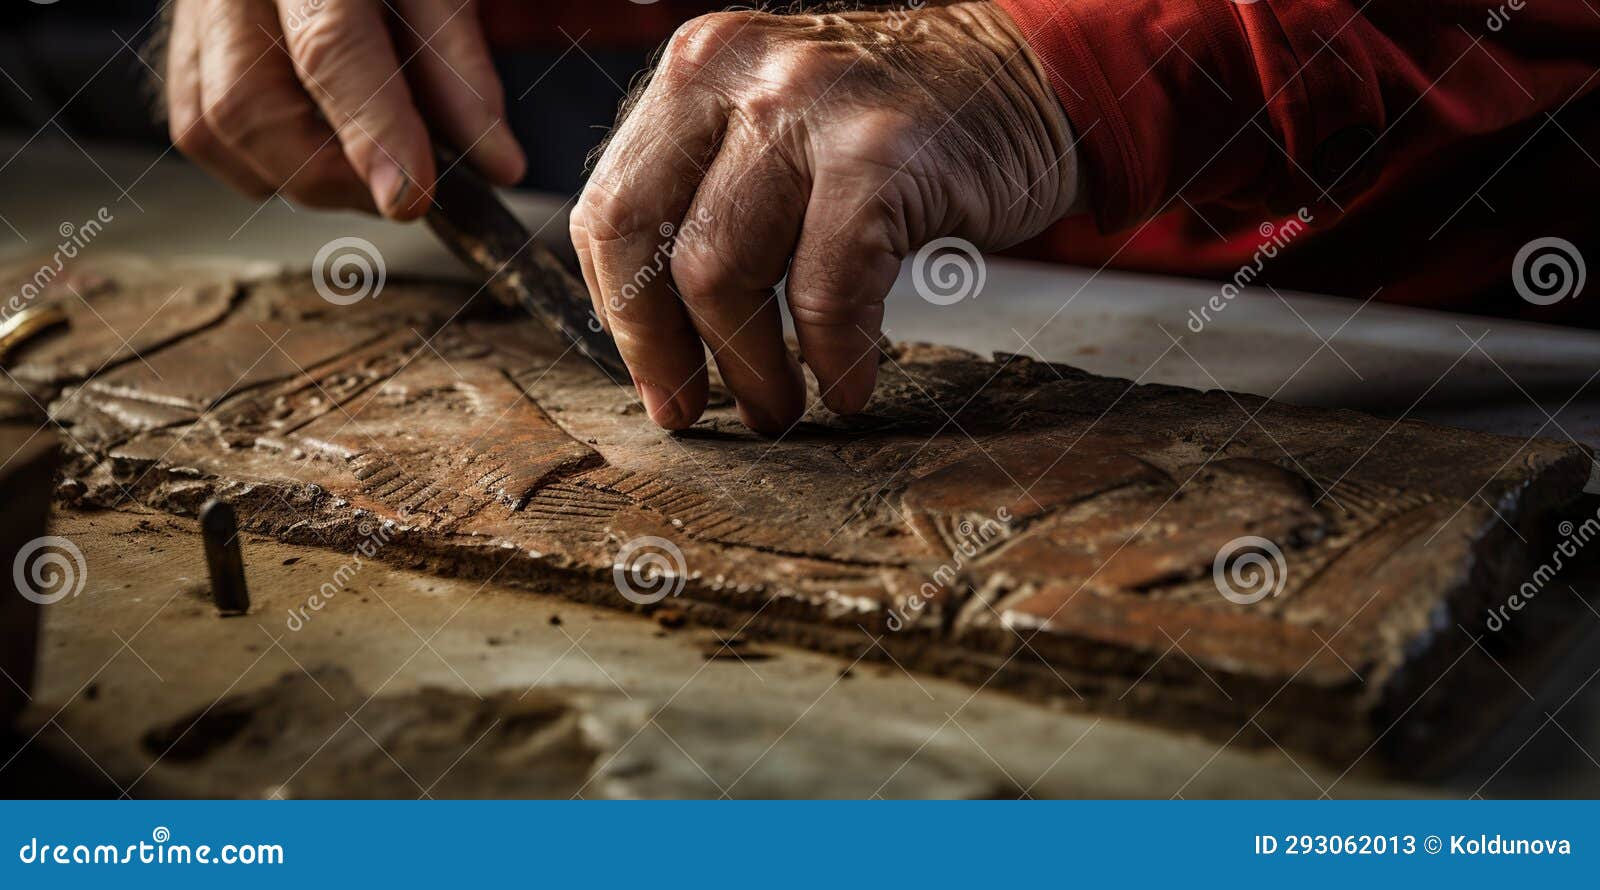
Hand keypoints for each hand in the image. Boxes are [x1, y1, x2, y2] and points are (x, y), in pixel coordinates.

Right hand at [162, 0, 524, 218]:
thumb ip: (458, 65)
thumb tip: (495, 161)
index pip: (331, 48)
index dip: (373, 131)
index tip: (409, 197)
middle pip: (251, 104)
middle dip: (337, 173)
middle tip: (405, 185)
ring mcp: (191, 11)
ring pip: (216, 129)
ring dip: (302, 172)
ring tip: (367, 155)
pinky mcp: (179, 43)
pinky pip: (201, 129)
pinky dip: (266, 159)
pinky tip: (317, 138)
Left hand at [572, 2, 1083, 434]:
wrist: (1029, 75)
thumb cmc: (902, 124)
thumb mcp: (779, 125)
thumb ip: (713, 190)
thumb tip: (656, 327)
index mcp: (696, 71)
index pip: (609, 207)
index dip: (623, 315)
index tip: (654, 380)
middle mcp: (737, 74)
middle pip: (645, 240)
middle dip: (664, 349)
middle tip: (695, 411)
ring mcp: (807, 107)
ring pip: (722, 271)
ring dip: (751, 367)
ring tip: (781, 407)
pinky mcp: (881, 154)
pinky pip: (826, 292)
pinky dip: (834, 358)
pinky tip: (850, 384)